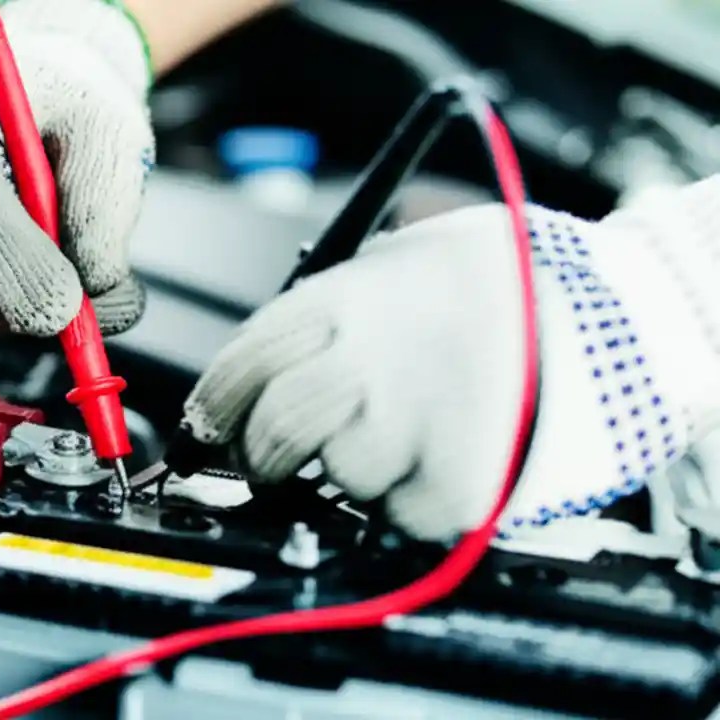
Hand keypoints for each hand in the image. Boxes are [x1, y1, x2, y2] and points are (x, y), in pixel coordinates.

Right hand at [0, 0, 153, 336]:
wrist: (39, 87)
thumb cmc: (76, 103)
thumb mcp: (111, 133)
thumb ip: (102, 207)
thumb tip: (88, 291)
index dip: (10, 259)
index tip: (67, 306)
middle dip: (12, 302)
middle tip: (82, 319)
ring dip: (10, 313)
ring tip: (74, 292)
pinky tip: (37, 283)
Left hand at [184, 180, 719, 539]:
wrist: (602, 308)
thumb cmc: (495, 282)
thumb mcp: (395, 262)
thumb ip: (325, 312)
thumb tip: (258, 371)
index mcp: (344, 300)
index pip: (242, 363)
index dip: (213, 404)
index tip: (206, 426)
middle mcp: (365, 360)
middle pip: (272, 432)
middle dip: (262, 454)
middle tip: (274, 458)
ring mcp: (409, 424)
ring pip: (337, 477)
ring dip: (358, 468)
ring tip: (408, 429)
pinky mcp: (452, 483)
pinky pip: (398, 514)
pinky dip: (411, 499)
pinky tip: (441, 455)